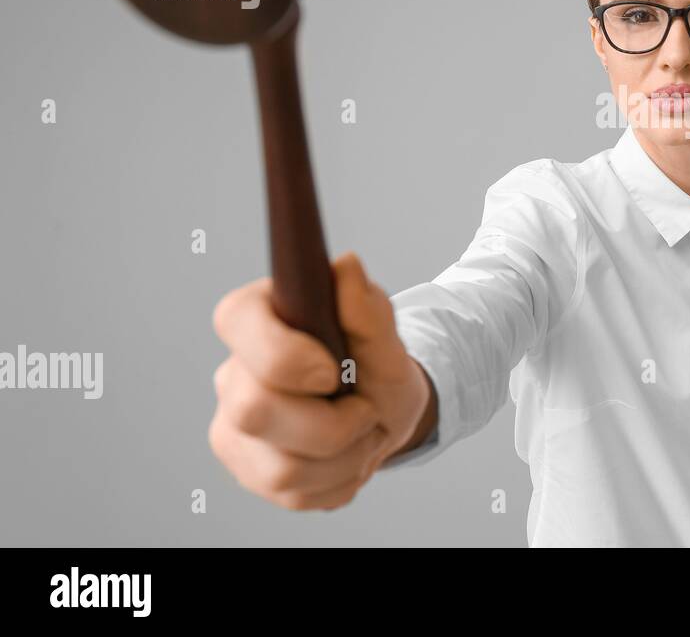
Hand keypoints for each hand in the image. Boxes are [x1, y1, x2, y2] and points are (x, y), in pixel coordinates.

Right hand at [207, 251, 430, 510]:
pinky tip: (349, 457)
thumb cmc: (376, 366)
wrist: (383, 414)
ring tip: (364, 433)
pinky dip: (341, 480)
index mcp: (258, 320)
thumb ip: (367, 308)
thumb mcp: (386, 337)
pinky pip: (293, 493)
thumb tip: (347, 266)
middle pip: (254, 409)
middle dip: (333, 423)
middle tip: (366, 410)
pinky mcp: (248, 471)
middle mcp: (233, 374)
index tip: (332, 371)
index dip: (282, 353)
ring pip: (282, 465)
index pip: (237, 322)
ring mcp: (233, 428)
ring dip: (347, 456)